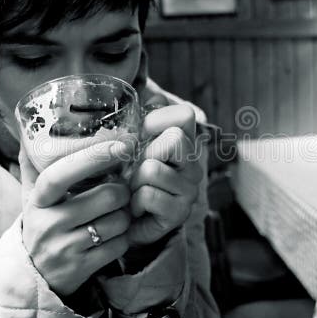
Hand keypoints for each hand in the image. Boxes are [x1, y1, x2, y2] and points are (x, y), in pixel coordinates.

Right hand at [19, 140, 133, 295]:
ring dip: (125, 215)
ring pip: (117, 221)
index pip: (61, 174)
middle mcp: (49, 224)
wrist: (32, 276)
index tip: (118, 145)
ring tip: (117, 214)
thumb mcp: (32, 198)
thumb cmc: (41, 226)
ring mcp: (64, 248)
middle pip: (105, 196)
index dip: (92, 158)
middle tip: (122, 190)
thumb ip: (33, 165)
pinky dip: (124, 238)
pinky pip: (119, 246)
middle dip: (122, 191)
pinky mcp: (81, 269)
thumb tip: (24, 123)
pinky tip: (115, 235)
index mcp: (38, 201)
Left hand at [128, 104, 202, 248]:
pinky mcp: (179, 213)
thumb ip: (138, 122)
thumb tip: (149, 95)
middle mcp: (193, 165)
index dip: (157, 120)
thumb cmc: (125, 178)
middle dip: (145, 153)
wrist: (123, 222)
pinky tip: (136, 209)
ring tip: (133, 191)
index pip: (184, 114)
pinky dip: (134, 203)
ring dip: (134, 181)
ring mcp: (189, 190)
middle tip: (136, 168)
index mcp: (183, 143)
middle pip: (175, 139)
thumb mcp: (129, 146)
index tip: (142, 135)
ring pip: (154, 169)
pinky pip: (149, 195)